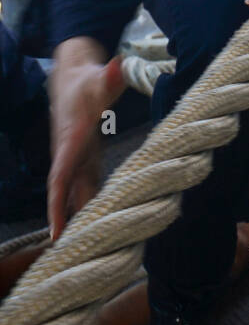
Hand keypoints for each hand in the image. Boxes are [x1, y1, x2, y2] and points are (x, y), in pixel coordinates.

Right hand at [48, 38, 125, 240]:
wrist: (71, 74)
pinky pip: (89, 187)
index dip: (57, 206)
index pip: (60, 178)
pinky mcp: (88, 158)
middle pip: (67, 196)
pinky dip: (93, 206)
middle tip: (71, 260)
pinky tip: (102, 228)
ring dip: (81, 220)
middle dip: (68, 225)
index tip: (56, 233)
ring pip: (78, 195)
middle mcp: (70, 155)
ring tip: (87, 254)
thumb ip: (110, 75)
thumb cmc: (85, 79)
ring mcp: (78, 159)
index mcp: (70, 141)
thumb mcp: (99, 77)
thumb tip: (118, 64)